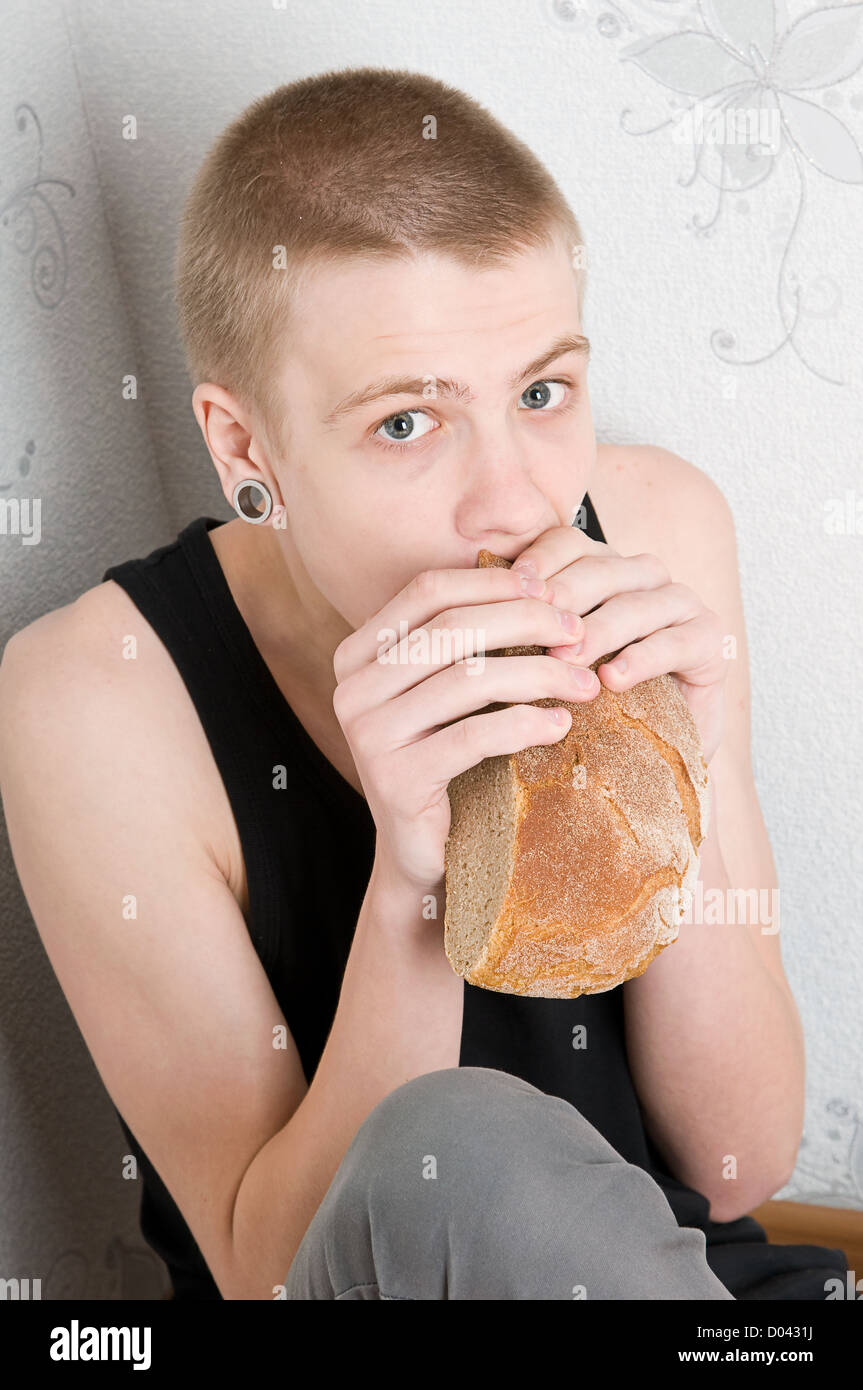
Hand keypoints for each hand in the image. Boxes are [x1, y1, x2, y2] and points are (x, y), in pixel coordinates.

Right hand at [331, 564, 597, 893]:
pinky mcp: (396, 780)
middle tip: (580, 633)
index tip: (553, 592)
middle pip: (451, 629)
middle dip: (526, 623)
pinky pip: (474, 736)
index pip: (428, 591)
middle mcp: (353, 688)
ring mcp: (368, 735)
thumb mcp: (452, 690)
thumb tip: (537, 574)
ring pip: (468, 679)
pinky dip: (525, 724)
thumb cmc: (449, 759)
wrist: (424, 853)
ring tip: (584, 682)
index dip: (494, 583)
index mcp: (359, 652)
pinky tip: (560, 724)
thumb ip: (470, 637)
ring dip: (538, 674)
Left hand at [511, 525, 726, 764]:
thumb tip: (457, 611)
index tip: (508, 593)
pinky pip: (677, 642)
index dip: (539, 562)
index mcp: (601, 568)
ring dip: (598, 630)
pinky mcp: (711, 643)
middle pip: (602, 567)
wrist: (644, 762)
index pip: (568, 543)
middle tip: (530, 631)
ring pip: (638, 603)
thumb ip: (517, 630)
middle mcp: (644, 578)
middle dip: (564, 597)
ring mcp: (682, 606)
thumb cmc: (583, 709)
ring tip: (565, 661)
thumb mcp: (544, 665)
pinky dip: (643, 658)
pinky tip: (612, 679)